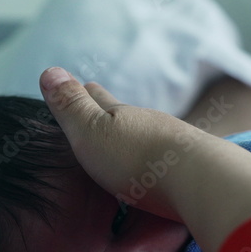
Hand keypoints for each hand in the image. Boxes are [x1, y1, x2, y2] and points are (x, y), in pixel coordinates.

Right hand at [39, 67, 250, 251]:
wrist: (201, 181)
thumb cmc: (138, 159)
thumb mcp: (92, 132)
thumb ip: (71, 107)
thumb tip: (49, 70)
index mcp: (122, 115)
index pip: (99, 99)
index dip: (87, 93)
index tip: (84, 84)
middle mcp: (151, 124)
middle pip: (128, 114)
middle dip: (113, 110)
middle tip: (102, 102)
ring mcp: (177, 145)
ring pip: (152, 134)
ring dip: (139, 136)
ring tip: (129, 141)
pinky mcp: (196, 169)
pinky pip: (172, 160)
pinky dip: (161, 160)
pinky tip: (162, 169)